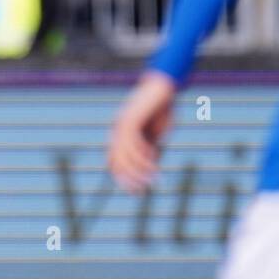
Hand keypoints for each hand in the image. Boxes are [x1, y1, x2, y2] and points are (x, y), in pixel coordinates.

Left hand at [108, 70, 176, 193]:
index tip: (135, 192)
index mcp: (121, 134)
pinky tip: (154, 159)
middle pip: (117, 161)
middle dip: (129, 178)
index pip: (114, 162)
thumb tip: (149, 164)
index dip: (123, 179)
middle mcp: (117, 130)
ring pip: (125, 154)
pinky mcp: (130, 119)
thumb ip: (150, 147)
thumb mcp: (155, 133)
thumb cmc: (162, 108)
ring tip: (153, 176)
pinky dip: (143, 154)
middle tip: (143, 190)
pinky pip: (134, 142)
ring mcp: (121, 124)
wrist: (164, 85)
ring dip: (139, 168)